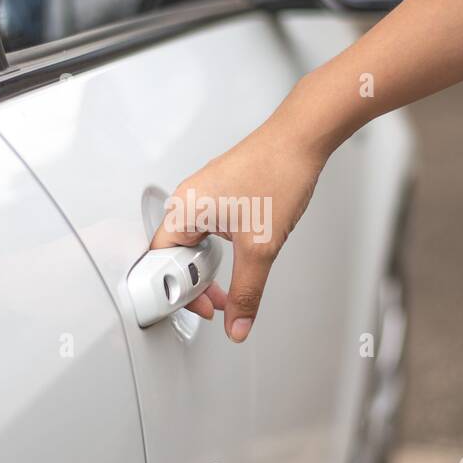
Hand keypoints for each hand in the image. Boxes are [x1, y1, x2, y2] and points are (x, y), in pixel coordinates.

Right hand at [149, 113, 325, 341]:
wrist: (301, 140)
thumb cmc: (276, 172)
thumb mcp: (260, 247)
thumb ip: (246, 292)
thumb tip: (237, 322)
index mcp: (184, 209)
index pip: (161, 261)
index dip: (178, 291)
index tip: (200, 308)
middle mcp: (189, 199)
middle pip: (175, 254)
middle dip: (195, 283)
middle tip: (216, 302)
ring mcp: (205, 194)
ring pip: (195, 242)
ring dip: (209, 267)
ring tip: (228, 284)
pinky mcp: (222, 192)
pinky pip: (209, 229)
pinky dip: (220, 250)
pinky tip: (240, 256)